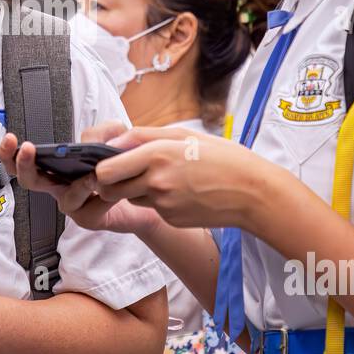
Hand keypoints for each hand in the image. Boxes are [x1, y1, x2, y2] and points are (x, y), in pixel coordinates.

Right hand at [0, 121, 157, 235]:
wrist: (145, 190)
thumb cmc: (122, 165)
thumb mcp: (115, 138)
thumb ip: (102, 131)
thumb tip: (87, 143)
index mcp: (54, 167)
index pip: (23, 160)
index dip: (10, 153)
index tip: (10, 139)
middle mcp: (57, 187)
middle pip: (30, 181)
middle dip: (22, 165)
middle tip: (26, 148)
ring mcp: (71, 205)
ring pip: (66, 197)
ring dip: (80, 184)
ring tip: (94, 174)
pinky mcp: (88, 219)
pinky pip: (92, 208)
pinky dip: (103, 195)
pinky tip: (113, 188)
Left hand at [91, 125, 265, 229]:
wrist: (252, 193)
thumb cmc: (222, 157)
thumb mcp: (184, 134)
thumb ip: (144, 136)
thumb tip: (114, 141)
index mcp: (157, 154)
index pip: (106, 170)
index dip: (102, 167)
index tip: (109, 162)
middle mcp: (156, 181)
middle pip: (109, 189)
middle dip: (111, 183)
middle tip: (125, 173)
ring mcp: (163, 204)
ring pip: (131, 198)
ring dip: (136, 189)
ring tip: (164, 178)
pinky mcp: (171, 219)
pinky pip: (153, 208)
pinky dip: (160, 200)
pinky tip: (182, 192)